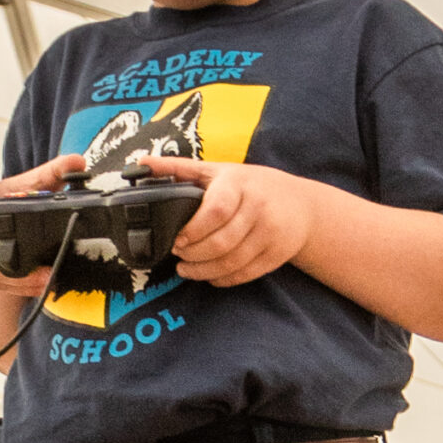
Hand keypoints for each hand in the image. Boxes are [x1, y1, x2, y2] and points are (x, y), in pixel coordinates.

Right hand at [0, 153, 84, 295]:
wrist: (13, 219)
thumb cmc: (17, 198)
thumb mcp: (35, 183)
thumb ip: (55, 171)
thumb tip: (78, 161)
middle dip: (9, 268)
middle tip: (39, 272)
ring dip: (20, 283)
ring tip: (46, 282)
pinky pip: (1, 286)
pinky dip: (22, 289)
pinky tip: (41, 289)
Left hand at [141, 156, 321, 286]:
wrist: (301, 205)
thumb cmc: (250, 185)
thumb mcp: (218, 171)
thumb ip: (180, 169)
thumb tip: (141, 163)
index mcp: (239, 184)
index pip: (215, 211)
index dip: (193, 230)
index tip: (177, 240)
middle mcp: (258, 208)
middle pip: (222, 242)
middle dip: (194, 254)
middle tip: (179, 255)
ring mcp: (270, 233)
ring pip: (232, 262)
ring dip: (203, 271)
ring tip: (186, 270)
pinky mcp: (277, 254)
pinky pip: (245, 274)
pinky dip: (223, 279)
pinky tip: (209, 276)